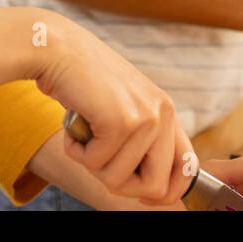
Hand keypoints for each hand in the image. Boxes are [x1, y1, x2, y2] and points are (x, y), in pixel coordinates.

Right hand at [32, 12, 194, 206]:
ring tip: (83, 133)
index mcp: (167, 111)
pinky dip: (76, 151)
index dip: (163, 192)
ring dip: (91, 165)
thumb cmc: (83, 80)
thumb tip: (154, 193)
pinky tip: (73, 125)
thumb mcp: (124, 107)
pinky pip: (96, 163)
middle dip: (121, 185)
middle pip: (156, 188)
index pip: (186, 170)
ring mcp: (144, 117)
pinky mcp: (120, 121)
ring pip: (119, 180)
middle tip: (98, 159)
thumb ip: (142, 140)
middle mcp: (163, 113)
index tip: (136, 191)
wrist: (56, 49)